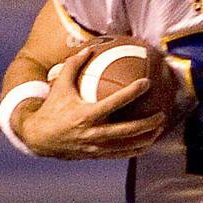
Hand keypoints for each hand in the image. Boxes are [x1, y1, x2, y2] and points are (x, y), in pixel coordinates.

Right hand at [11, 46, 167, 159]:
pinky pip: (120, 154)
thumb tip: (89, 47)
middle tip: (162, 114)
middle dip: (148, 123)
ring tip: (160, 130)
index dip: (132, 92)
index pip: (115, 103)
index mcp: (86, 115)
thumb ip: (73, 65)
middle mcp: (93, 133)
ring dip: (146, 138)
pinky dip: (135, 149)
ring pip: (126, 145)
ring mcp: (95, 147)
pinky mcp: (96, 155)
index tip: (146, 83)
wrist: (39, 138)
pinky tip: (146, 144)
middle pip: (127, 130)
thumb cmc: (51, 108)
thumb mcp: (60, 85)